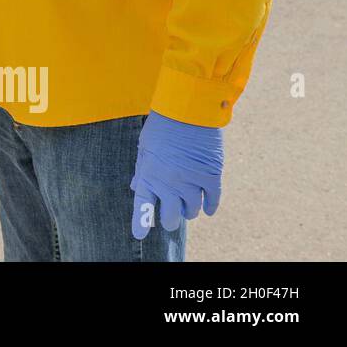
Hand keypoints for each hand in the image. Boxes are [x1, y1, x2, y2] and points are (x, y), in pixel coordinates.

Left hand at [130, 111, 223, 239]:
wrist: (186, 110)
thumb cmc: (161, 126)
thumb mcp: (144, 147)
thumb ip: (142, 170)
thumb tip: (135, 187)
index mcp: (148, 174)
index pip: (142, 206)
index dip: (141, 223)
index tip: (140, 235)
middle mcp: (168, 183)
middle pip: (170, 215)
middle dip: (170, 218)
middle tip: (171, 217)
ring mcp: (190, 181)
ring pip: (192, 210)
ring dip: (189, 210)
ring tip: (188, 206)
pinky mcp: (210, 176)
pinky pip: (212, 200)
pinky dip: (210, 206)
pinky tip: (208, 209)